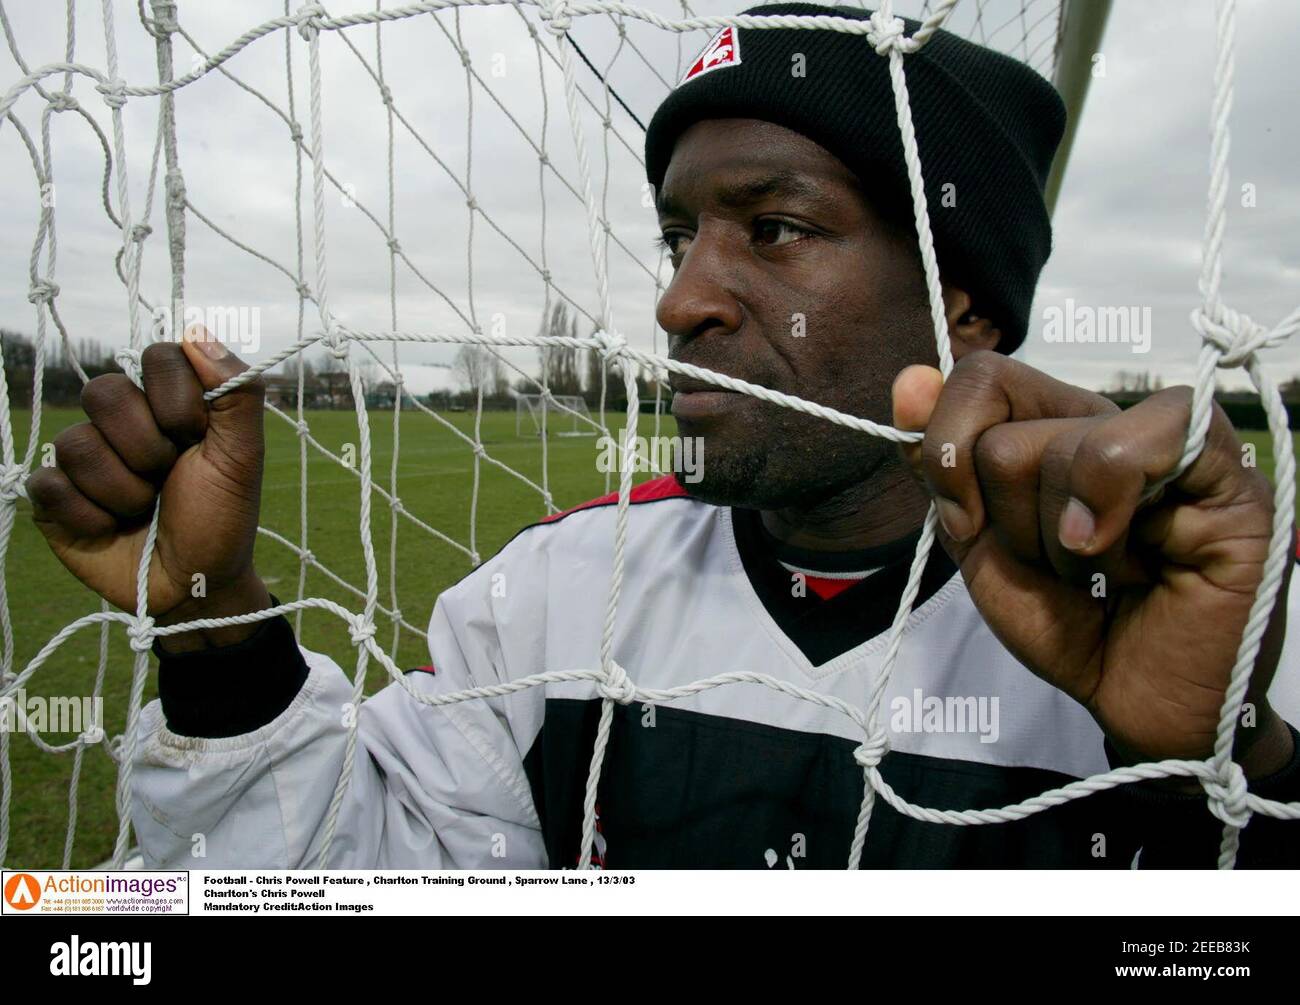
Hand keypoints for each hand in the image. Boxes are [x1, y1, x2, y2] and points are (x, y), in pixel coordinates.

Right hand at [28, 326, 270, 652]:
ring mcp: (85, 457)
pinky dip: (91, 515)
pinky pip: (50, 483)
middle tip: (168, 478)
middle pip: (105, 392)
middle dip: (148, 448)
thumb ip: (236, 394)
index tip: (198, 438)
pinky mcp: (54, 496)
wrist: (196, 585)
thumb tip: (197, 331)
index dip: (177, 401)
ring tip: (144, 509)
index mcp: (169, 403)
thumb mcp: (242, 458)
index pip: (157, 357)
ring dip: (124, 490)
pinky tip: (112, 528)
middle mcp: (123, 421)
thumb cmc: (222, 518)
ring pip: (77, 443)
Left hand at [891, 351, 1293, 775]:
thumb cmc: (1068, 625)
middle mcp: (1110, 418)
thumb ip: (944, 465)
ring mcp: (1172, 439)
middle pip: (1005, 438)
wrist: (1136, 701)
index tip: (967, 525)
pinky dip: (1108, 512)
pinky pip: (1140, 443)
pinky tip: (1131, 561)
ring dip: (1062, 544)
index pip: (982, 379)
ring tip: (1104, 573)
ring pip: (1062, 450)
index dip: (950, 455)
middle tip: (1063, 567)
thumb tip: (909, 381)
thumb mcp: (981, 545)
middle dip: (1013, 528)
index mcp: (1053, 426)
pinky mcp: (1224, 469)